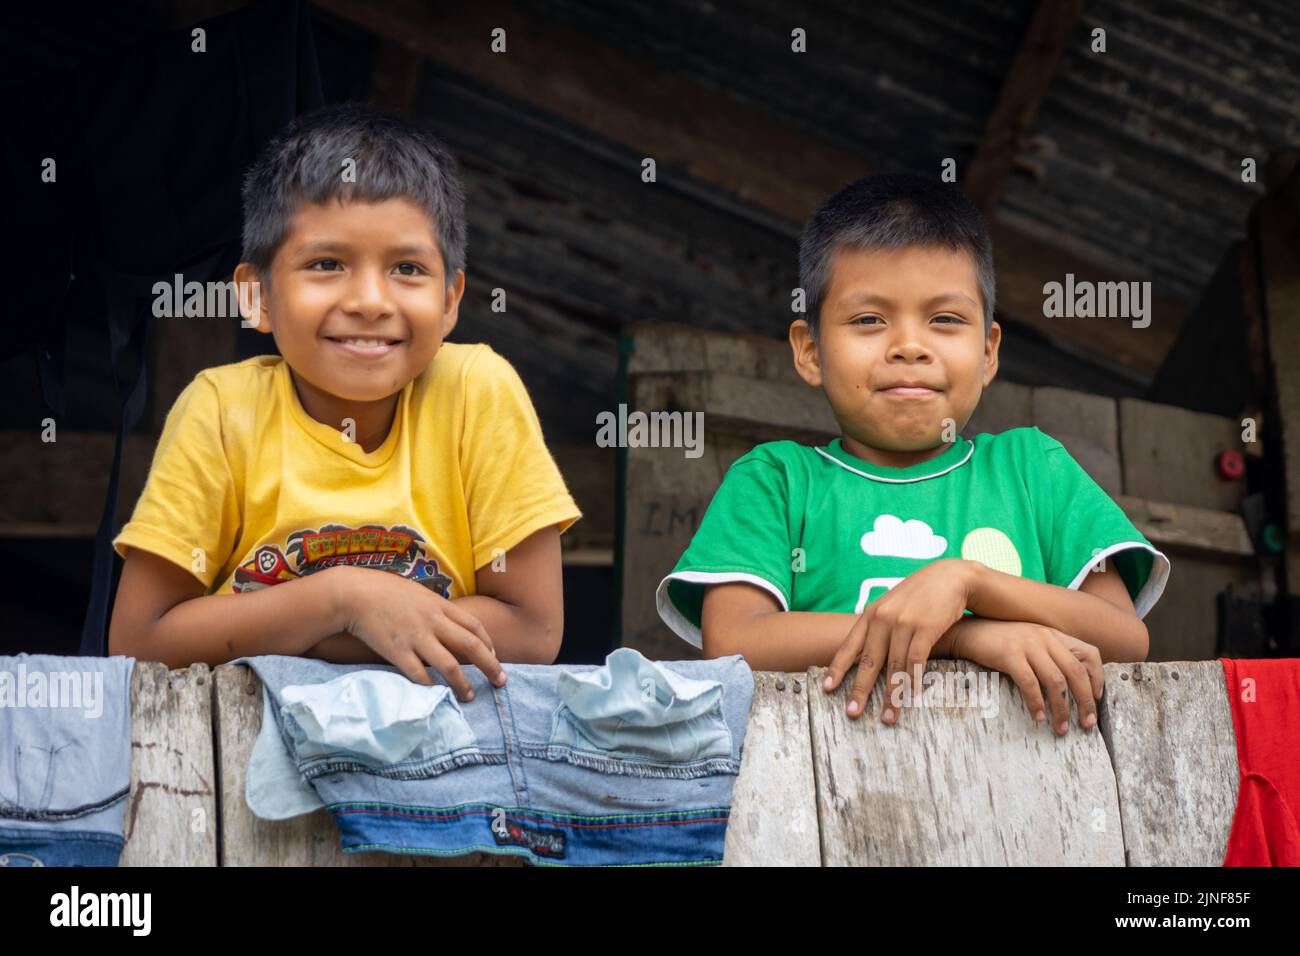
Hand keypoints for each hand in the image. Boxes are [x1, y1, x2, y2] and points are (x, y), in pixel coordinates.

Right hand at [332, 566, 504, 699]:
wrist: (354, 593)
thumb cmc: (384, 591)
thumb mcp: (418, 593)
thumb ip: (435, 608)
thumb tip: (448, 622)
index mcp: (440, 605)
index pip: (475, 626)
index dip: (489, 644)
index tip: (495, 657)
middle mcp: (434, 621)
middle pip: (471, 646)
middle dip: (490, 666)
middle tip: (501, 681)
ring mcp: (416, 637)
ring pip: (450, 665)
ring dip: (463, 684)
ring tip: (470, 697)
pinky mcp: (398, 652)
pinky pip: (420, 675)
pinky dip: (430, 687)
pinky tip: (437, 695)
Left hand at [822, 558, 975, 721]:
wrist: (951, 577)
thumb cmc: (919, 596)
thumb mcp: (892, 605)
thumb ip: (877, 626)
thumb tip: (863, 654)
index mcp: (871, 614)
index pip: (849, 645)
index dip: (837, 668)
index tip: (826, 688)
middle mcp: (883, 618)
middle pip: (869, 660)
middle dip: (860, 689)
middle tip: (852, 712)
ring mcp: (903, 622)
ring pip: (893, 666)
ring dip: (891, 695)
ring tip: (888, 717)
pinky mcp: (925, 627)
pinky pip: (916, 660)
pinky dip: (913, 680)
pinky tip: (910, 696)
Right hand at [952, 619, 1103, 734]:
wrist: (967, 632)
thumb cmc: (1000, 642)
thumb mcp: (1031, 642)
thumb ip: (1051, 655)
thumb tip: (1071, 685)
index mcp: (1054, 634)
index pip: (1089, 653)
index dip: (1098, 678)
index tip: (1097, 700)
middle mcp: (1045, 637)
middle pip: (1076, 672)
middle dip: (1085, 702)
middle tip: (1087, 725)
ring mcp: (1027, 644)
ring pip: (1056, 681)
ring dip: (1061, 709)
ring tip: (1061, 728)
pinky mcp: (1009, 654)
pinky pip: (1030, 682)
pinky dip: (1036, 702)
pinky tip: (1038, 716)